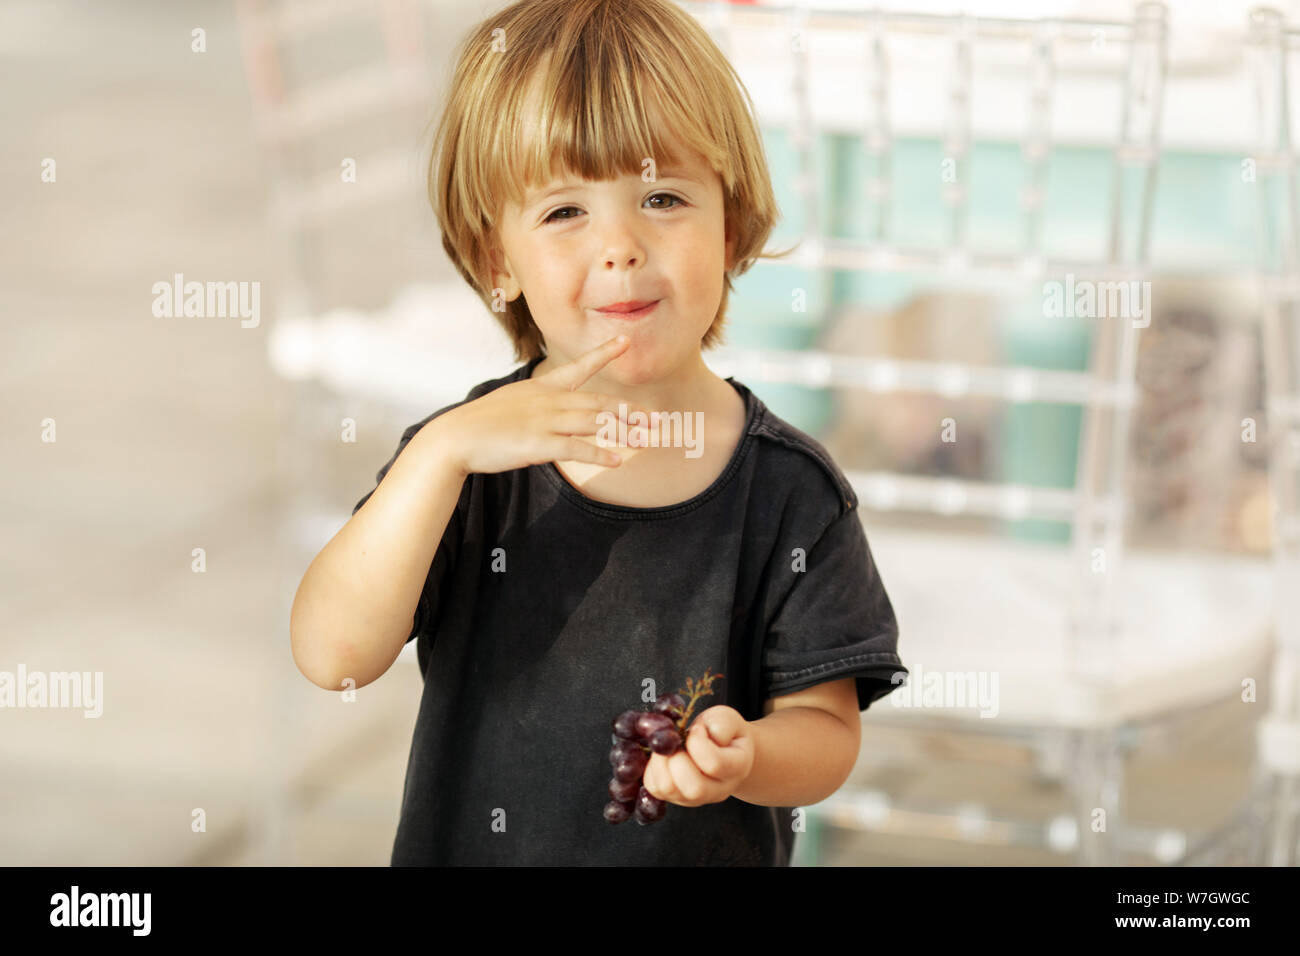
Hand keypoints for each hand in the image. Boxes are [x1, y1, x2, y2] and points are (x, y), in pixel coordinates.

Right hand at [434, 335, 655, 476]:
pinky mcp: (538, 443)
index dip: (604, 354)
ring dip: (623, 431)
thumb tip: (553, 413)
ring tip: (647, 438)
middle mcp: (548, 401)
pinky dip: (599, 453)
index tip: (625, 341)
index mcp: (542, 389)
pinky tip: (617, 460)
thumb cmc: (481, 424)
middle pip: (598, 403)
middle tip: (657, 419)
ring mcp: (545, 421)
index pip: (579, 368)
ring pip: (593, 422)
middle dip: (630, 412)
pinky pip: (576, 448)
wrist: (455, 437)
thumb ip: (537, 407)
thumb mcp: (512, 404)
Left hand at [641, 705, 754, 806]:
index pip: (714, 764)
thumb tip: (700, 732)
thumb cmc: (725, 732)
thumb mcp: (728, 719)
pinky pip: (655, 787)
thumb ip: (721, 723)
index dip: (698, 742)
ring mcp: (696, 799)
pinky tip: (664, 755)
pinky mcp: (675, 797)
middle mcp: (719, 790)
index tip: (697, 728)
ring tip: (669, 747)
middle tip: (677, 741)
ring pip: (669, 790)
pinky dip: (653, 768)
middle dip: (676, 758)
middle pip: (694, 788)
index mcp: (737, 768)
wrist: (722, 750)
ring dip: (661, 762)